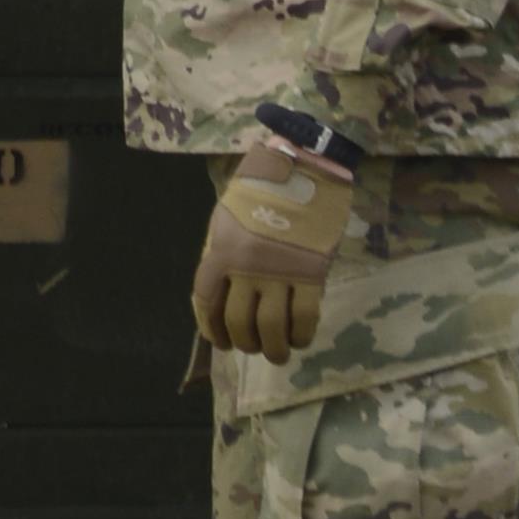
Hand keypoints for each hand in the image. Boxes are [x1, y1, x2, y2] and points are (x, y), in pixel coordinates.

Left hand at [189, 130, 357, 362]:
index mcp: (220, 249)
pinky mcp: (312, 272)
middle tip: (253, 347)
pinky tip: (301, 338)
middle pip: (238, 321)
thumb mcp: (227, 216)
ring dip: (273, 349)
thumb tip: (222, 295)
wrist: (305, 164)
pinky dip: (302, 335)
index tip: (221, 341)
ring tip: (278, 353)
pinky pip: (305, 317)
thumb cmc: (263, 188)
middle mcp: (245, 265)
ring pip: (271, 328)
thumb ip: (222, 253)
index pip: (207, 302)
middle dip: (244, 343)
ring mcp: (279, 271)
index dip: (212, 328)